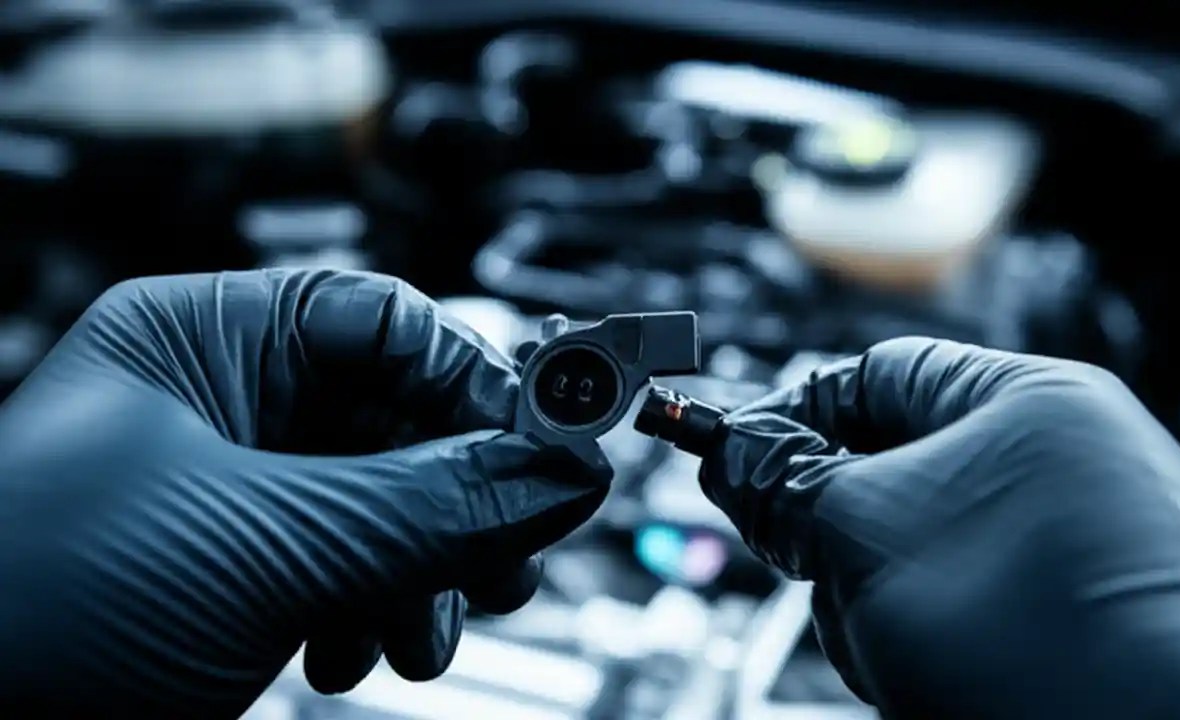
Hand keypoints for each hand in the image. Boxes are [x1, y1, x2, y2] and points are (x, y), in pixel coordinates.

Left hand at [0, 270, 610, 718]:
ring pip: (388, 505)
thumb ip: (433, 504)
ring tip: (425, 631)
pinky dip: (381, 610)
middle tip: (506, 559)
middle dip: (462, 501)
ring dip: (428, 571)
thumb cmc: (29, 608)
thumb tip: (563, 472)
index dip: (481, 384)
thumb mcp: (263, 540)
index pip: (391, 324)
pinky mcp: (243, 571)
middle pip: (402, 421)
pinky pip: (353, 566)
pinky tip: (361, 650)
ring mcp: (237, 492)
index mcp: (209, 339)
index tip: (555, 449)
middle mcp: (228, 404)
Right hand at [700, 337, 1179, 718]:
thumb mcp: (870, 535)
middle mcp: (1053, 464)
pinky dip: (917, 639)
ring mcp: (1062, 545)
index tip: (733, 462)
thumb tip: (728, 450)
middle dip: (835, 537)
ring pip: (908, 553)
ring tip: (901, 648)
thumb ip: (784, 482)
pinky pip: (949, 605)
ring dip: (872, 603)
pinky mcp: (1061, 615)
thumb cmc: (1052, 633)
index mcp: (1023, 402)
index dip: (790, 418)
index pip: (871, 376)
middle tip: (822, 577)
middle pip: (883, 472)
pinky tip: (932, 673)